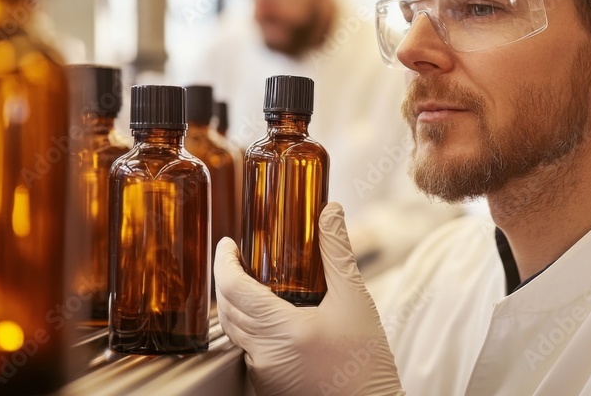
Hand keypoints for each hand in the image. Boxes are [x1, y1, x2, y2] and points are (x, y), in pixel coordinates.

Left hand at [214, 202, 404, 395]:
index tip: (228, 244)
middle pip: (229, 309)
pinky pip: (248, 351)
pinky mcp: (266, 387)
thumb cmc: (366, 361)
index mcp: (282, 330)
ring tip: (256, 285)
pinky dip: (252, 331)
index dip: (224, 262)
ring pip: (236, 331)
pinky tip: (272, 320)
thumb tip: (331, 211)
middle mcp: (264, 354)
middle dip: (229, 280)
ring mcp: (262, 374)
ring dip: (239, 306)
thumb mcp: (355, 300)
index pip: (233, 289)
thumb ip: (337, 253)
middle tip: (242, 258)